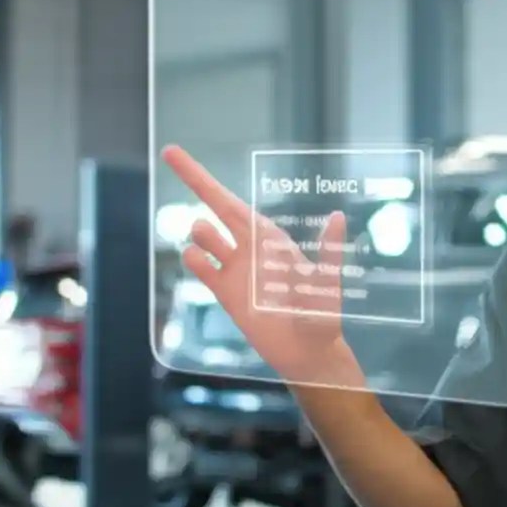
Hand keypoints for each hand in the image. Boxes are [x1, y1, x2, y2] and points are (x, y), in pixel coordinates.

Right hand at [161, 144, 364, 386]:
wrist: (307, 353)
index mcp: (271, 237)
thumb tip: (337, 218)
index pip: (233, 201)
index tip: (179, 156)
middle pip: (214, 205)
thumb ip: (328, 252)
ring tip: (226, 252)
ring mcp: (235, 267)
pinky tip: (204, 261)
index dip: (206, 179)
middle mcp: (250, 246)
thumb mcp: (326, 282)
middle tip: (169, 153)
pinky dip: (194, 259)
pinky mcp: (225, 292)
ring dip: (204, 235)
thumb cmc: (322, 316)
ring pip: (203, 236)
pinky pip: (200, 267)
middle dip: (194, 179)